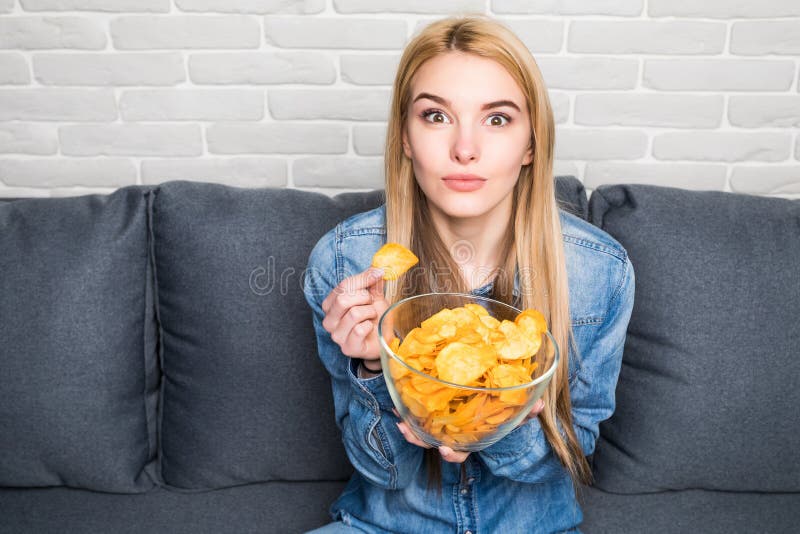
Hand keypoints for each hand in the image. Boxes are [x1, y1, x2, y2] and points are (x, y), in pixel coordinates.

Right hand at [321, 267, 387, 366]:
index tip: (378, 274)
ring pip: (354, 314)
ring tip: (371, 317)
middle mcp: (329, 320)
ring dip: (369, 313)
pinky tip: (370, 328)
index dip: (363, 278)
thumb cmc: (374, 317)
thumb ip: (372, 282)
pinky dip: (370, 326)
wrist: (383, 338)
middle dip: (364, 298)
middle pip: (343, 299)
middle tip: (371, 303)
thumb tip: (377, 268)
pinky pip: (359, 330)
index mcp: (330, 305)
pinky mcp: (347, 348)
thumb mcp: (373, 295)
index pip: (343, 286)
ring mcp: (336, 336)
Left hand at [393, 399, 544, 463]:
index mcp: (469, 437)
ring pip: (420, 430)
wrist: (490, 396)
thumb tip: (538, 406)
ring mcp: (440, 422)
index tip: (445, 450)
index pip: (460, 452)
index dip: (452, 454)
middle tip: (405, 430)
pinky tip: (399, 398)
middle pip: (431, 442)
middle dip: (417, 439)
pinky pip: (418, 411)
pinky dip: (408, 407)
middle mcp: (452, 433)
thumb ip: (525, 412)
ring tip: (398, 417)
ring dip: (408, 425)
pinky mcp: (433, 407)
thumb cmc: (500, 411)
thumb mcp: (513, 413)